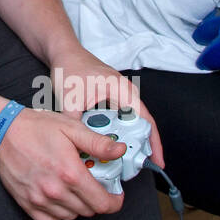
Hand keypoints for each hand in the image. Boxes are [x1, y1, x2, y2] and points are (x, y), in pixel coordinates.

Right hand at [0, 107, 127, 219]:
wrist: (3, 131)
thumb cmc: (36, 128)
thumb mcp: (71, 129)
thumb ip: (98, 143)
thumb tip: (119, 150)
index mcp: (70, 173)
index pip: (103, 203)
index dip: (114, 201)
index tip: (114, 194)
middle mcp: (56, 190)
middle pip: (89, 210)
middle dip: (96, 198)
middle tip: (91, 183)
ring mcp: (40, 199)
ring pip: (71, 216)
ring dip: (77, 205)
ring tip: (72, 187)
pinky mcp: (27, 203)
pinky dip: (58, 214)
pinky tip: (57, 197)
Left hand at [48, 48, 164, 168]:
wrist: (62, 52)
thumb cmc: (69, 68)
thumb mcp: (70, 99)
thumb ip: (75, 124)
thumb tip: (78, 146)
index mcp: (123, 91)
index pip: (145, 120)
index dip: (153, 143)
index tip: (157, 161)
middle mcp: (127, 92)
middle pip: (141, 124)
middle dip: (142, 146)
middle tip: (138, 167)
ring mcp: (121, 94)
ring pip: (131, 122)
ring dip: (129, 140)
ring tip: (127, 161)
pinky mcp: (113, 98)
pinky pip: (121, 118)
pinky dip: (119, 132)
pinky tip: (112, 145)